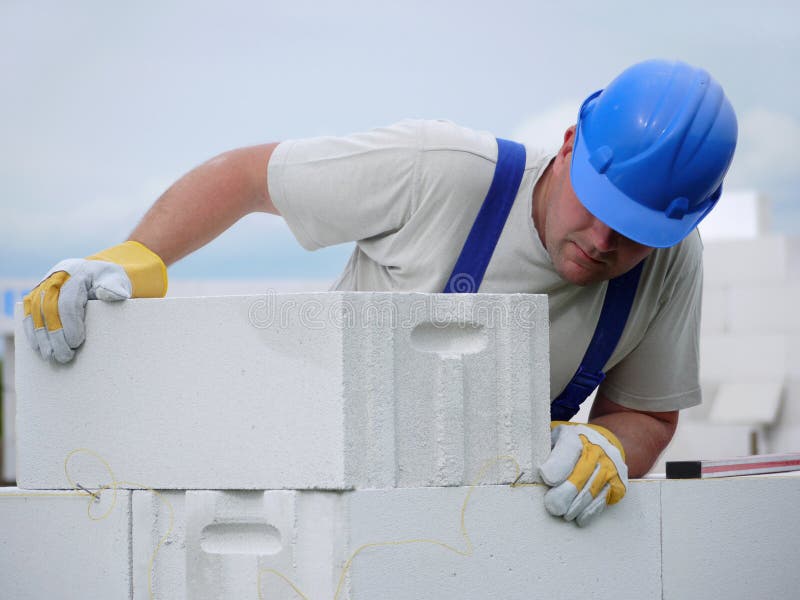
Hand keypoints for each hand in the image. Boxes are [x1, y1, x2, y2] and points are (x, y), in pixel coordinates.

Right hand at [23, 241, 166, 362]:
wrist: (91, 271)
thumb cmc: (105, 280)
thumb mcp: (116, 280)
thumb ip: (115, 287)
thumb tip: (117, 295)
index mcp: (76, 276)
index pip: (68, 303)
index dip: (71, 325)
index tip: (77, 343)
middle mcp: (56, 280)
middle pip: (49, 310)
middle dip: (56, 336)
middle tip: (65, 356)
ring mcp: (42, 287)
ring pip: (36, 313)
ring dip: (42, 337)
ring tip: (51, 356)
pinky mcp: (34, 296)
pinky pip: (28, 314)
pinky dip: (32, 332)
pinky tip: (38, 347)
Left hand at [539, 421, 627, 526]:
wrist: (604, 443)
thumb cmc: (567, 445)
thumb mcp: (553, 438)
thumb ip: (542, 450)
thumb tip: (534, 470)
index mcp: (575, 435)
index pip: (569, 448)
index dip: (559, 464)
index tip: (547, 478)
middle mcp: (597, 448)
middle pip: (582, 472)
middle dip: (566, 491)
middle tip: (552, 506)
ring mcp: (610, 466)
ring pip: (593, 488)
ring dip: (577, 505)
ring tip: (563, 514)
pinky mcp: (618, 483)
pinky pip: (603, 499)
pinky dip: (591, 511)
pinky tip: (580, 518)